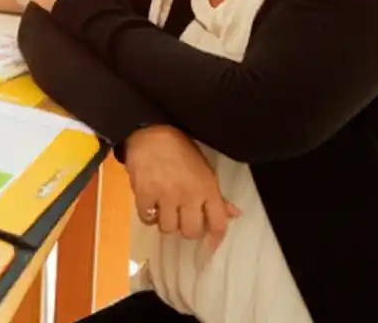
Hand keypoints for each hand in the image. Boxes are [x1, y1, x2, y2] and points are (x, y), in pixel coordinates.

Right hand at [125, 125, 241, 250]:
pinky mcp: (144, 194)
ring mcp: (165, 195)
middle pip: (191, 232)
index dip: (215, 238)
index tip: (209, 245)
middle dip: (187, 228)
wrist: (151, 134)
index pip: (218, 224)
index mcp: (207, 188)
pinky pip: (146, 219)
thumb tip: (233, 214)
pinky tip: (150, 205)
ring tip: (164, 210)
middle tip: (181, 218)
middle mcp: (188, 195)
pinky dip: (148, 215)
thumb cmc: (181, 150)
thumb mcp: (205, 171)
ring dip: (166, 222)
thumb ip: (217, 196)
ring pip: (168, 228)